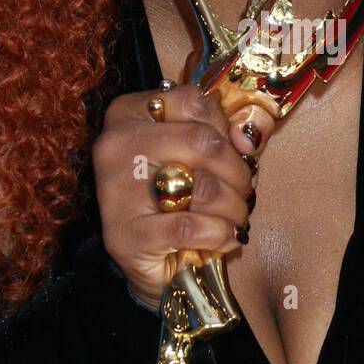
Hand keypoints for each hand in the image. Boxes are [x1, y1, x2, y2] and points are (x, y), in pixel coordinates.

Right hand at [93, 85, 261, 309]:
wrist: (151, 262)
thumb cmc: (178, 199)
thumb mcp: (200, 154)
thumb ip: (230, 133)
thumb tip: (249, 137)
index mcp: (128, 114)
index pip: (193, 102)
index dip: (226, 128)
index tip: (235, 151)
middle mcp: (114, 145)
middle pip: (202, 141)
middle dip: (237, 170)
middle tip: (244, 190)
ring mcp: (115, 190)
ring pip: (202, 186)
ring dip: (235, 206)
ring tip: (237, 216)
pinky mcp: (124, 234)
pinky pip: (191, 227)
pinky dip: (221, 234)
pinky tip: (227, 237)